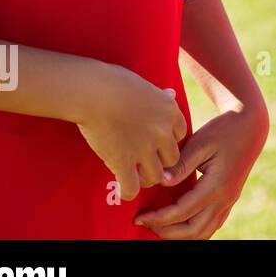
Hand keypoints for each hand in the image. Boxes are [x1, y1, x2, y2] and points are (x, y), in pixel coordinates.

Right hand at [75, 64, 187, 201]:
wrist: (95, 92)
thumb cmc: (116, 83)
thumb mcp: (147, 86)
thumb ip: (160, 96)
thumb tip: (171, 93)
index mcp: (171, 112)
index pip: (180, 134)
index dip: (167, 141)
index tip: (156, 143)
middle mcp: (163, 133)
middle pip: (172, 158)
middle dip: (161, 162)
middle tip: (147, 163)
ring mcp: (144, 149)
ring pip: (156, 176)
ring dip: (147, 179)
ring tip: (136, 178)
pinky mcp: (123, 161)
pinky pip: (132, 187)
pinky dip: (128, 192)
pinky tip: (123, 191)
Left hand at [133, 105, 267, 238]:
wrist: (251, 125)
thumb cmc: (224, 130)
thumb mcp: (200, 142)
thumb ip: (181, 164)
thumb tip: (160, 182)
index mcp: (217, 186)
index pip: (182, 212)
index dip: (158, 218)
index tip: (139, 216)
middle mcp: (225, 199)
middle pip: (193, 231)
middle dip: (166, 232)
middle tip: (144, 222)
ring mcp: (229, 201)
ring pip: (203, 232)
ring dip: (179, 235)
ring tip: (158, 226)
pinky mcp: (230, 199)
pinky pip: (211, 225)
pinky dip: (193, 230)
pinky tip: (178, 222)